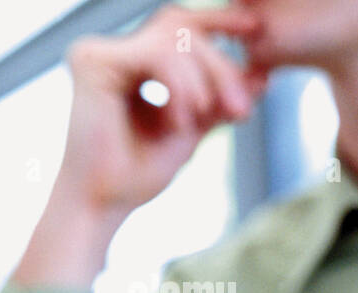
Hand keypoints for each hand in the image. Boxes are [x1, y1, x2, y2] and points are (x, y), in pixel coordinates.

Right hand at [14, 4, 267, 285]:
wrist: (102, 205)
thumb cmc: (135, 176)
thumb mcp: (189, 128)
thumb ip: (219, 99)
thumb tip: (264, 75)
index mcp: (125, 65)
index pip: (179, 28)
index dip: (220, 22)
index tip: (256, 34)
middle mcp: (108, 54)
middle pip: (181, 28)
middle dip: (219, 64)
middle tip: (241, 108)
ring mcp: (97, 55)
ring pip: (174, 39)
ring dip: (205, 79)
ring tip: (210, 119)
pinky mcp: (93, 63)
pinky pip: (159, 55)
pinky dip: (180, 87)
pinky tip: (181, 122)